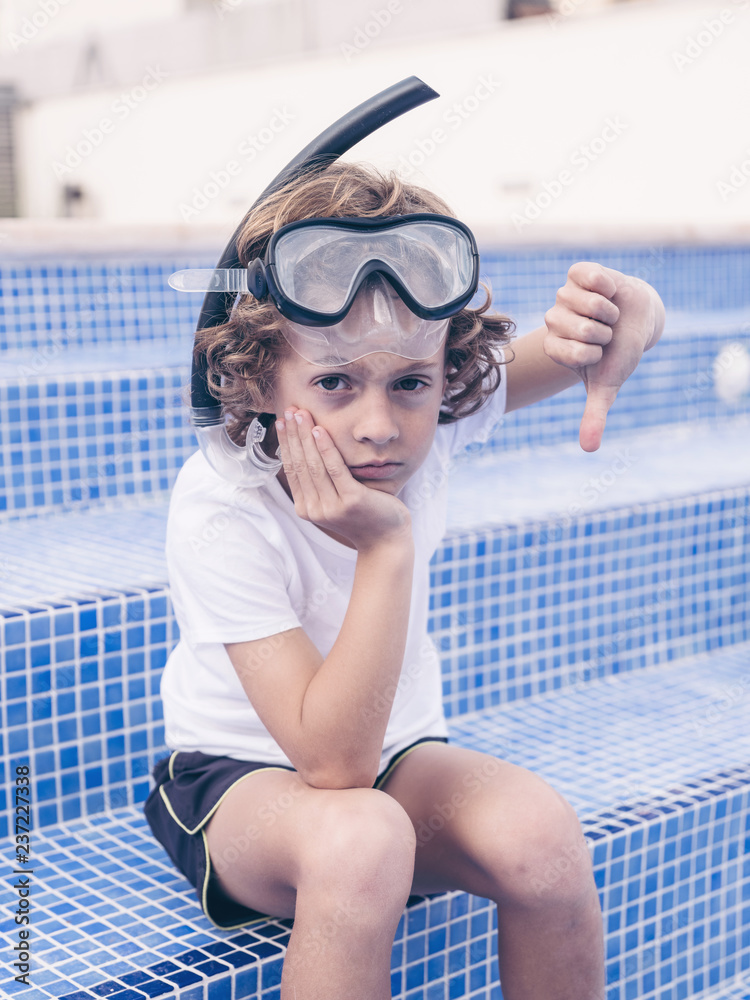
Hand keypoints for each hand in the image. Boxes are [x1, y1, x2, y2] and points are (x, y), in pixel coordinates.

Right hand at [276, 407, 411, 551]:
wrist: (386, 540)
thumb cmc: (364, 515)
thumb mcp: (335, 499)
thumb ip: (321, 481)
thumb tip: (306, 451)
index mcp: (307, 508)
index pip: (291, 469)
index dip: (286, 443)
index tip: (282, 421)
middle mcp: (315, 509)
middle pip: (299, 464)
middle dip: (292, 434)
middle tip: (288, 410)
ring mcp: (332, 507)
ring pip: (313, 464)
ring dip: (305, 436)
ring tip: (300, 413)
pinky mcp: (351, 501)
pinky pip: (335, 469)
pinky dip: (326, 448)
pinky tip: (320, 430)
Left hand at [543, 263, 664, 451]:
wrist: (638, 319)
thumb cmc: (620, 354)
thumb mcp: (608, 386)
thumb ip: (595, 415)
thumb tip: (589, 449)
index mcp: (554, 347)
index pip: (569, 352)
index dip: (592, 352)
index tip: (599, 352)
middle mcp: (553, 322)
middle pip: (577, 327)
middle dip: (602, 331)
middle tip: (607, 332)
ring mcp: (563, 296)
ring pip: (585, 303)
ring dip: (608, 310)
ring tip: (610, 314)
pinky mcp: (577, 274)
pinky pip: (588, 276)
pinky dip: (606, 284)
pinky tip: (610, 290)